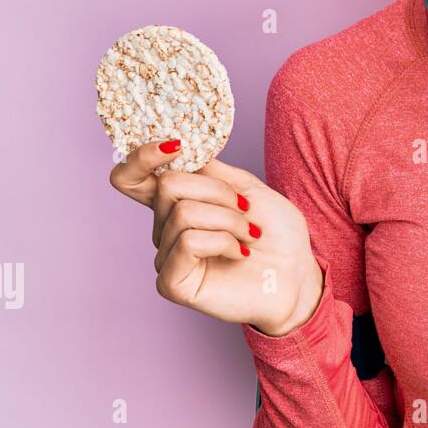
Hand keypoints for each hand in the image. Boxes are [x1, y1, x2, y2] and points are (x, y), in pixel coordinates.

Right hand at [108, 140, 323, 335]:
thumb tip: (179, 148)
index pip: (131, 178)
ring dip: (229, 220)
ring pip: (183, 213)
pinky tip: (241, 254)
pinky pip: (188, 242)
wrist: (297, 274)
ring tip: (250, 235)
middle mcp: (165, 229)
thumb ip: (210, 170)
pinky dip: (224, 242)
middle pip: (168, 185)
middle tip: (247, 211)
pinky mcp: (172, 283)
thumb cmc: (276, 234)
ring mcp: (166, 257)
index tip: (176, 145)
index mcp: (179, 203)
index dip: (141, 157)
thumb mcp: (247, 188)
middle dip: (218, 192)